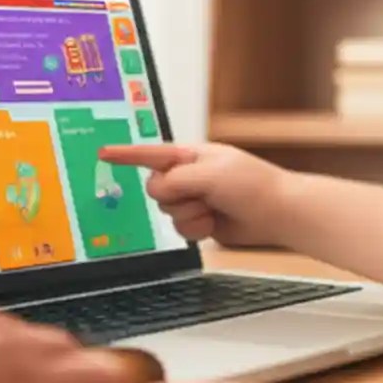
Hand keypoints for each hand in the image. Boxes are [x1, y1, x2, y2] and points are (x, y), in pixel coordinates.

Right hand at [99, 144, 289, 247]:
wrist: (278, 213)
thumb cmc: (252, 185)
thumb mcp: (210, 174)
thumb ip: (176, 179)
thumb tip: (159, 189)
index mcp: (191, 155)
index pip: (151, 153)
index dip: (126, 154)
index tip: (103, 153)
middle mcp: (190, 176)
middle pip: (156, 188)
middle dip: (175, 196)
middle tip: (200, 195)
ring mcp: (195, 199)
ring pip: (167, 212)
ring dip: (189, 215)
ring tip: (213, 210)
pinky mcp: (201, 221)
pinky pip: (180, 228)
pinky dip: (196, 229)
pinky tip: (214, 224)